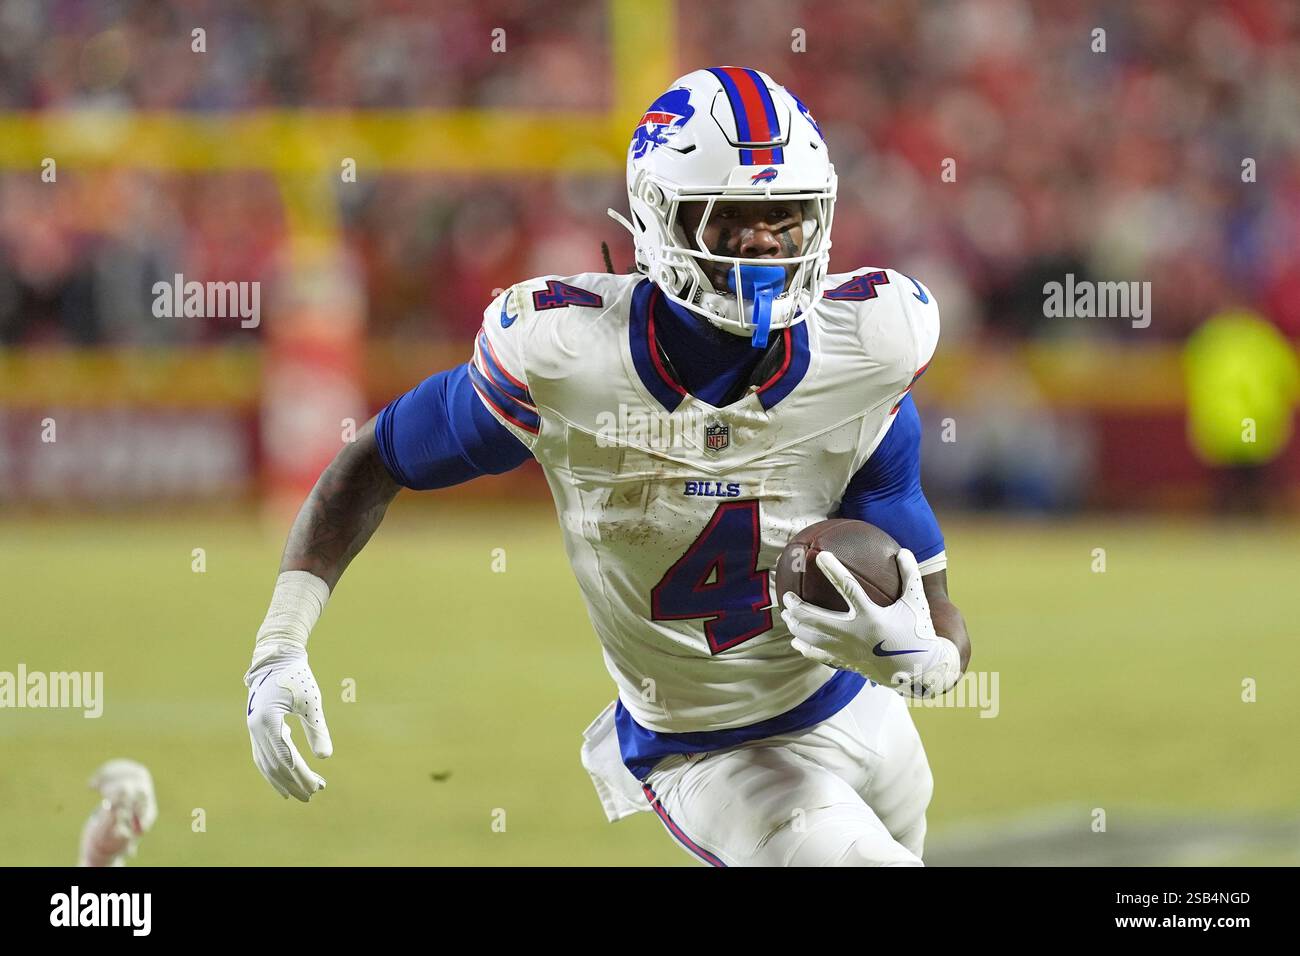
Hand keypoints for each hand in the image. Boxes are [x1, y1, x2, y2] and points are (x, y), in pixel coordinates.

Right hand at [244, 643, 331, 800]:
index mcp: (268, 722)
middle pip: (275, 766)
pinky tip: (287, 776)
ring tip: (301, 792)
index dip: (301, 775)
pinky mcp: (256, 727)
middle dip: (294, 782)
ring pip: (266, 763)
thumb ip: (317, 729)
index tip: (318, 787)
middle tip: (313, 794)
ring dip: (283, 780)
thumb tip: (325, 757)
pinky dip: (274, 769)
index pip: (286, 758)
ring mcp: (252, 729)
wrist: (277, 658)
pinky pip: (263, 755)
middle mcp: (255, 729)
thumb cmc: (297, 677)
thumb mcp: (311, 702)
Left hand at [781, 548, 961, 697]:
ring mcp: (849, 651)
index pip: (848, 587)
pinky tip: (796, 642)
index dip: (833, 570)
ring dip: (796, 625)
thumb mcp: (917, 603)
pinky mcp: (847, 663)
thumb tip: (905, 551)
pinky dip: (805, 647)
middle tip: (787, 596)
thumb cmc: (919, 632)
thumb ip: (910, 576)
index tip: (818, 556)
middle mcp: (856, 634)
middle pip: (817, 619)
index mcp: (872, 616)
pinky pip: (820, 656)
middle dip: (797, 607)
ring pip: (813, 638)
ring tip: (786, 615)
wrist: (920, 670)